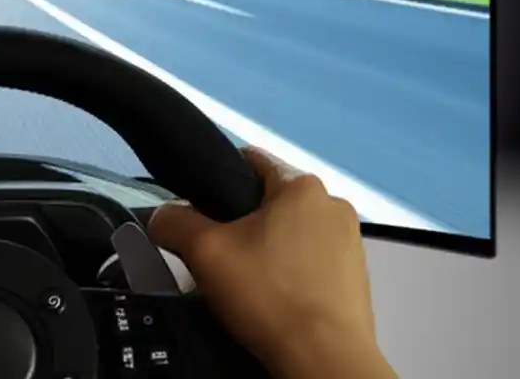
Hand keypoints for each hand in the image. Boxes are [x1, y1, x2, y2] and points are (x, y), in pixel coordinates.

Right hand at [147, 147, 395, 378]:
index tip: (199, 211)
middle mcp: (334, 205)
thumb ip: (174, 222)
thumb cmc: (268, 295)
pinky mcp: (357, 279)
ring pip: (291, 234)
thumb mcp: (203, 252)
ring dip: (268, 251)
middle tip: (218, 256)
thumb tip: (161, 216)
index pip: (249, 160)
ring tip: (246, 285)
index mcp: (302, 185)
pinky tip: (274, 302)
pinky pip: (312, 264)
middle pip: (270, 202)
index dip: (216, 179)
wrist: (323, 360)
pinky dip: (291, 276)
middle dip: (242, 223)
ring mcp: (351, 243)